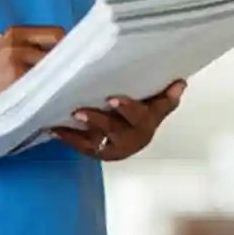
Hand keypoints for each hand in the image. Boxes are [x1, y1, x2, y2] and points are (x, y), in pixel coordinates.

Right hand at [0, 25, 63, 118]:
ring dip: (60, 81)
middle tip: (66, 81)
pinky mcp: (17, 81)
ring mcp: (17, 62)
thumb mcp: (8, 56)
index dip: (67, 49)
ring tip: (55, 94)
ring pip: (56, 69)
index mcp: (16, 33)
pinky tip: (47, 104)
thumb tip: (72, 56)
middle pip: (60, 49)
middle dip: (67, 65)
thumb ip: (33, 51)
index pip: (57, 33)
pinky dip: (51, 94)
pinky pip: (46, 87)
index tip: (70, 64)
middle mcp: (17, 42)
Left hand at [50, 79, 186, 160]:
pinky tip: (52, 129)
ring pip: (95, 141)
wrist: (135, 140)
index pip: (138, 116)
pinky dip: (66, 137)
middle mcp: (128, 139)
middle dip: (97, 121)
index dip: (126, 108)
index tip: (112, 99)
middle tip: (79, 112)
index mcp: (145, 125)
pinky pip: (81, 146)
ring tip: (64, 120)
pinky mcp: (96, 151)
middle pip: (114, 131)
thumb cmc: (144, 117)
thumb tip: (181, 83)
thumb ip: (167, 97)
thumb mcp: (158, 107)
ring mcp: (111, 147)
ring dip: (78, 132)